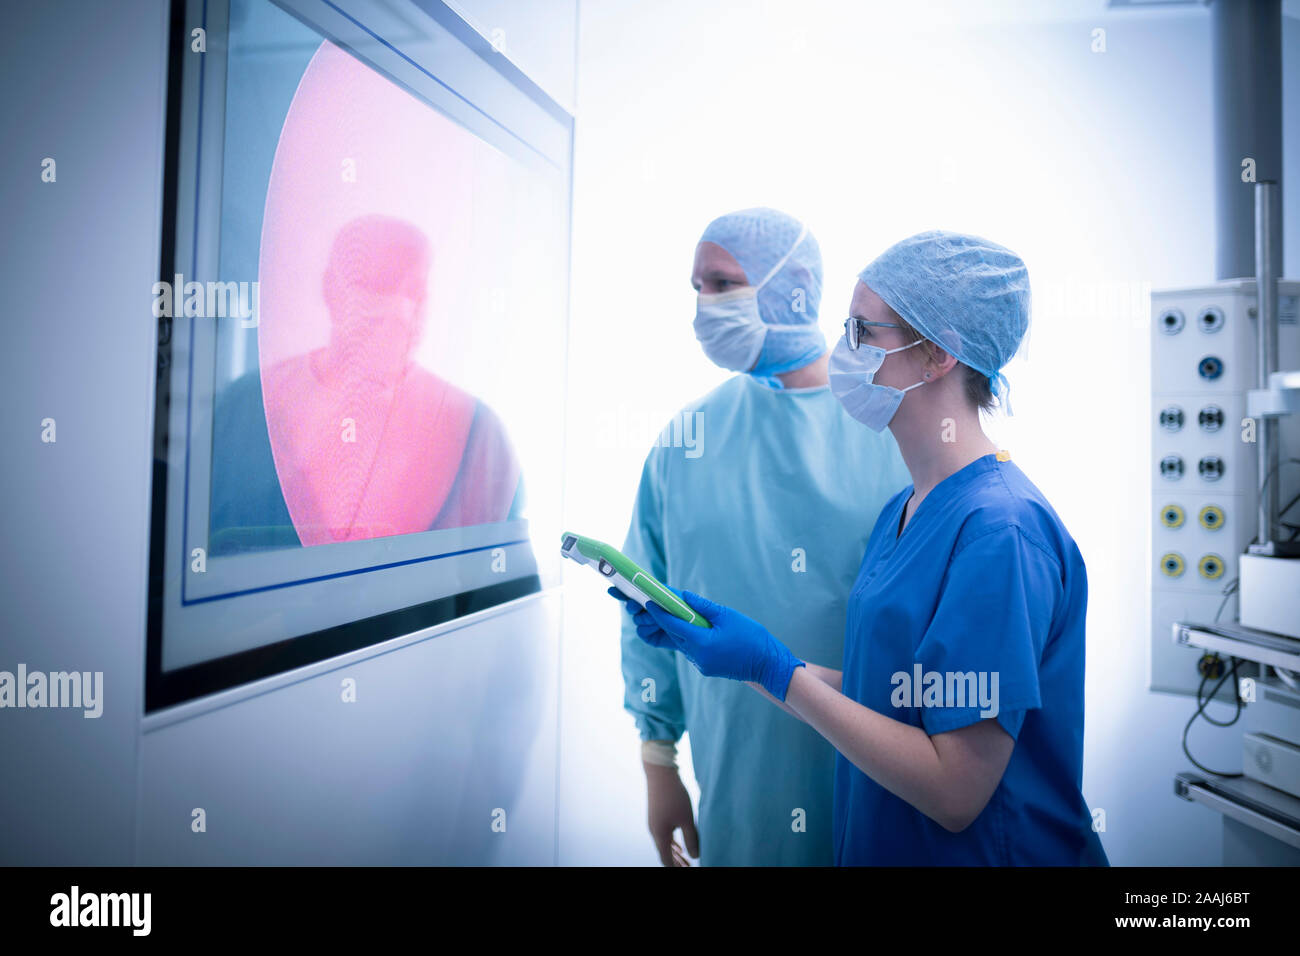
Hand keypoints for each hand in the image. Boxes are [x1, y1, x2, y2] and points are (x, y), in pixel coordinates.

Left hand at [608, 586, 803, 700]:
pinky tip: (671, 624)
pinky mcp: (702, 666)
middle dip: (650, 618)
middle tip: (633, 602)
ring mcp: (698, 663)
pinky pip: (685, 648)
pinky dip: (678, 635)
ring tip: (648, 610)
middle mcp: (695, 655)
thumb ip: (702, 606)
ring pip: (674, 641)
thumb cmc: (751, 637)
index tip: (643, 599)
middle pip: (667, 634)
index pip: (671, 624)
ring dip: (664, 627)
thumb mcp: (727, 616)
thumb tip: (680, 596)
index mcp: (701, 642)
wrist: (767, 665)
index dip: (656, 611)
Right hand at [644, 762, 698, 866]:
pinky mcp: (657, 814)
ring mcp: (654, 822)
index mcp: (660, 834)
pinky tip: (678, 844)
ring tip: (685, 859)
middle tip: (688, 868)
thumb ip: (691, 838)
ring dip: (674, 853)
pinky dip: (672, 842)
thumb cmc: (675, 795)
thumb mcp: (687, 818)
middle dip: (676, 862)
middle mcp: (654, 830)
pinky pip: (664, 835)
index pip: (666, 859)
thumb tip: (695, 856)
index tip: (686, 870)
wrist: (660, 772)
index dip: (675, 867)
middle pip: (664, 853)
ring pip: (664, 843)